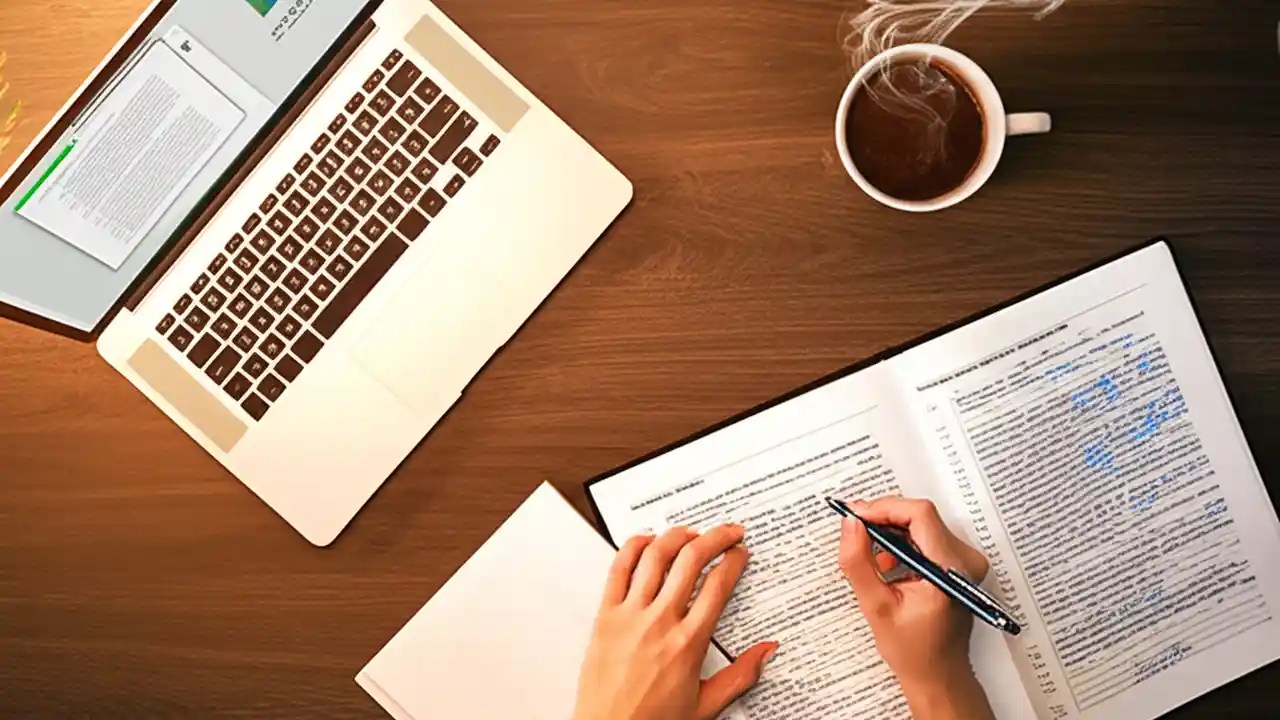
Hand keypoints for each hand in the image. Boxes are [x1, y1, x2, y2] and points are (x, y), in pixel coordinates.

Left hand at [572, 525, 777, 719]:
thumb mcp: (706, 705)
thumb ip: (740, 675)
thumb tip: (767, 651)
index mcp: (688, 643)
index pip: (718, 586)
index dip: (733, 561)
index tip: (740, 553)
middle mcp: (660, 622)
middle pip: (691, 560)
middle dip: (715, 537)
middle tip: (727, 531)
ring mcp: (630, 615)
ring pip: (656, 556)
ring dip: (677, 535)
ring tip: (691, 531)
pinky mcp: (605, 616)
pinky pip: (618, 570)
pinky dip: (633, 547)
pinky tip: (645, 540)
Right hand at [838, 496, 993, 719]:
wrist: (939, 674)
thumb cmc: (915, 651)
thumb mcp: (876, 607)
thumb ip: (858, 562)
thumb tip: (850, 524)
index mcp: (950, 570)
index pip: (919, 515)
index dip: (883, 509)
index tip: (856, 516)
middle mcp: (965, 560)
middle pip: (919, 516)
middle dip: (882, 519)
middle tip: (854, 532)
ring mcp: (964, 560)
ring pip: (919, 523)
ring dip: (889, 532)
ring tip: (871, 560)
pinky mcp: (957, 562)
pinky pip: (924, 535)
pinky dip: (900, 542)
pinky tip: (886, 566)